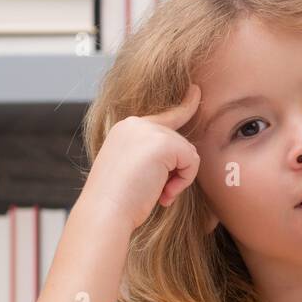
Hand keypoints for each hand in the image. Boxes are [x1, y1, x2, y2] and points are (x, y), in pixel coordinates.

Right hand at [82, 82, 205, 231]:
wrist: (106, 211)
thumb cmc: (119, 201)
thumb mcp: (134, 170)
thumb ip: (154, 156)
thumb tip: (186, 156)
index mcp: (126, 129)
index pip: (164, 115)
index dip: (185, 105)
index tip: (196, 91)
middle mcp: (136, 124)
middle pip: (179, 142)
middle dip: (176, 171)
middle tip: (158, 192)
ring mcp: (148, 130)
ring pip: (187, 152)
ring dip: (180, 178)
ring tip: (159, 193)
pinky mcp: (163, 143)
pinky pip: (191, 161)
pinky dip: (184, 181)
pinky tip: (164, 193)